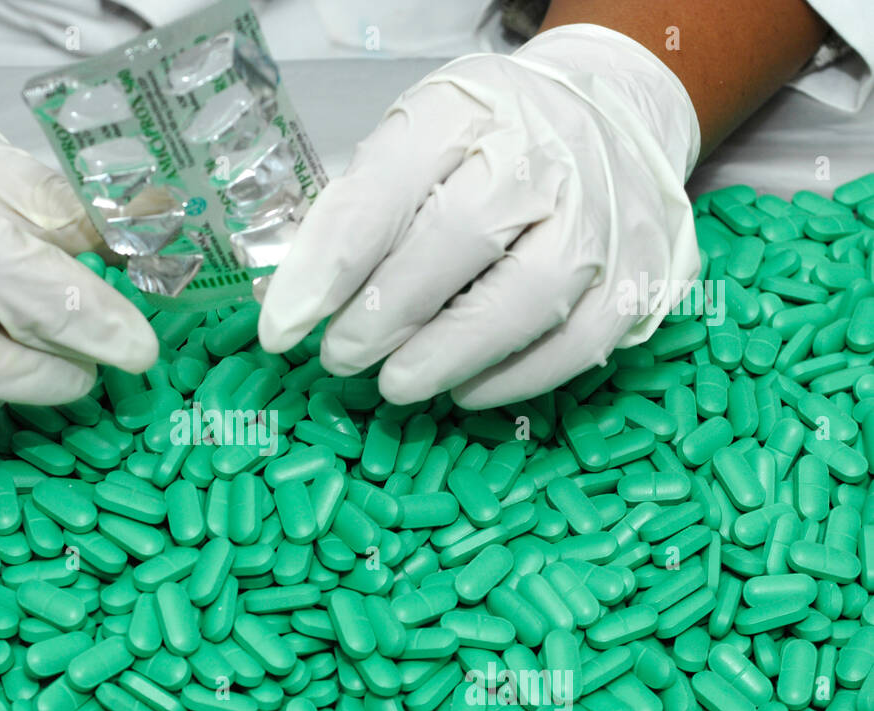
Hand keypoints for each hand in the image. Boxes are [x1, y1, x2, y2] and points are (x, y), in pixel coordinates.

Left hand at [258, 24, 700, 408]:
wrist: (610, 116)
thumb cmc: (490, 142)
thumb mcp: (412, 143)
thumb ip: (356, 212)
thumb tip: (294, 305)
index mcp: (467, 110)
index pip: (385, 188)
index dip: (326, 267)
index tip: (281, 327)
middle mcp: (545, 152)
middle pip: (457, 240)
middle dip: (385, 313)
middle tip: (340, 356)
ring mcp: (603, 213)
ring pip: (525, 298)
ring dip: (447, 355)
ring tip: (395, 384)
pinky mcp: (642, 273)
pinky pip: (577, 342)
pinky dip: (512, 377)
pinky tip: (463, 389)